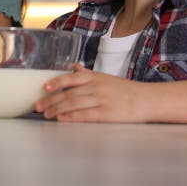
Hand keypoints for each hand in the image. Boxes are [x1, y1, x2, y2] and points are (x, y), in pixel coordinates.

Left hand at [35, 63, 149, 122]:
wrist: (148, 100)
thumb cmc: (126, 89)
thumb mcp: (106, 77)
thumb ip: (87, 73)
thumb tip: (72, 66)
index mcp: (95, 77)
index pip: (71, 77)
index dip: (56, 82)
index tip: (43, 87)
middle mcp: (97, 87)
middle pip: (69, 93)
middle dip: (51, 100)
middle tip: (38, 106)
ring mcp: (102, 100)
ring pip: (74, 104)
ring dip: (58, 110)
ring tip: (46, 114)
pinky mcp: (108, 114)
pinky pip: (86, 115)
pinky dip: (72, 117)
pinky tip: (62, 119)